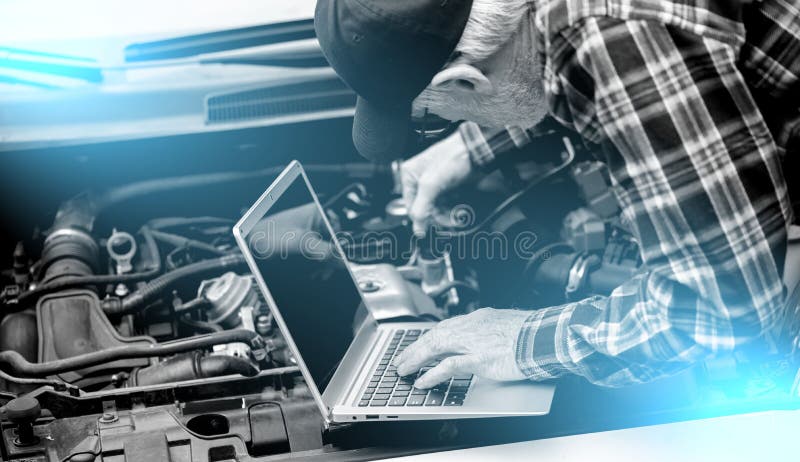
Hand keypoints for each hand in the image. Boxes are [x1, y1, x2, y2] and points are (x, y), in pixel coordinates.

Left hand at [394, 308, 530, 388]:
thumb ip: (492, 333)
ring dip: (416, 359)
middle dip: (415, 348)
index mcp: (480, 318)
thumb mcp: (508, 326)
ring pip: (435, 347)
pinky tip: (421, 381)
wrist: (548, 336)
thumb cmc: (535, 334)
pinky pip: (449, 366)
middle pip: (435, 335)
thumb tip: (486, 343)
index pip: (446, 326)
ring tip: (403, 370)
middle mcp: (473, 326)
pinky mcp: (480, 358)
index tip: (419, 345)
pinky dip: (432, 374)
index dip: (429, 337)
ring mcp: (475, 342)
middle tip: (401, 359)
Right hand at [401, 130, 481, 235]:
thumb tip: (417, 228)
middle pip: (425, 208)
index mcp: (410, 175)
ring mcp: (436, 184)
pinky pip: (448, 205)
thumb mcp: (431, 184)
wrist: (476, 151)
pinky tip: (459, 210)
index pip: (410, 206)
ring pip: (437, 208)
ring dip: (447, 215)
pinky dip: (453, 209)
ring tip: (456, 217)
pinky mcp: (449, 187)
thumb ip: (422, 206)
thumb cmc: (453, 156)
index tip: (429, 228)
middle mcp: (421, 180)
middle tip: (447, 221)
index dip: (421, 217)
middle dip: (437, 216)